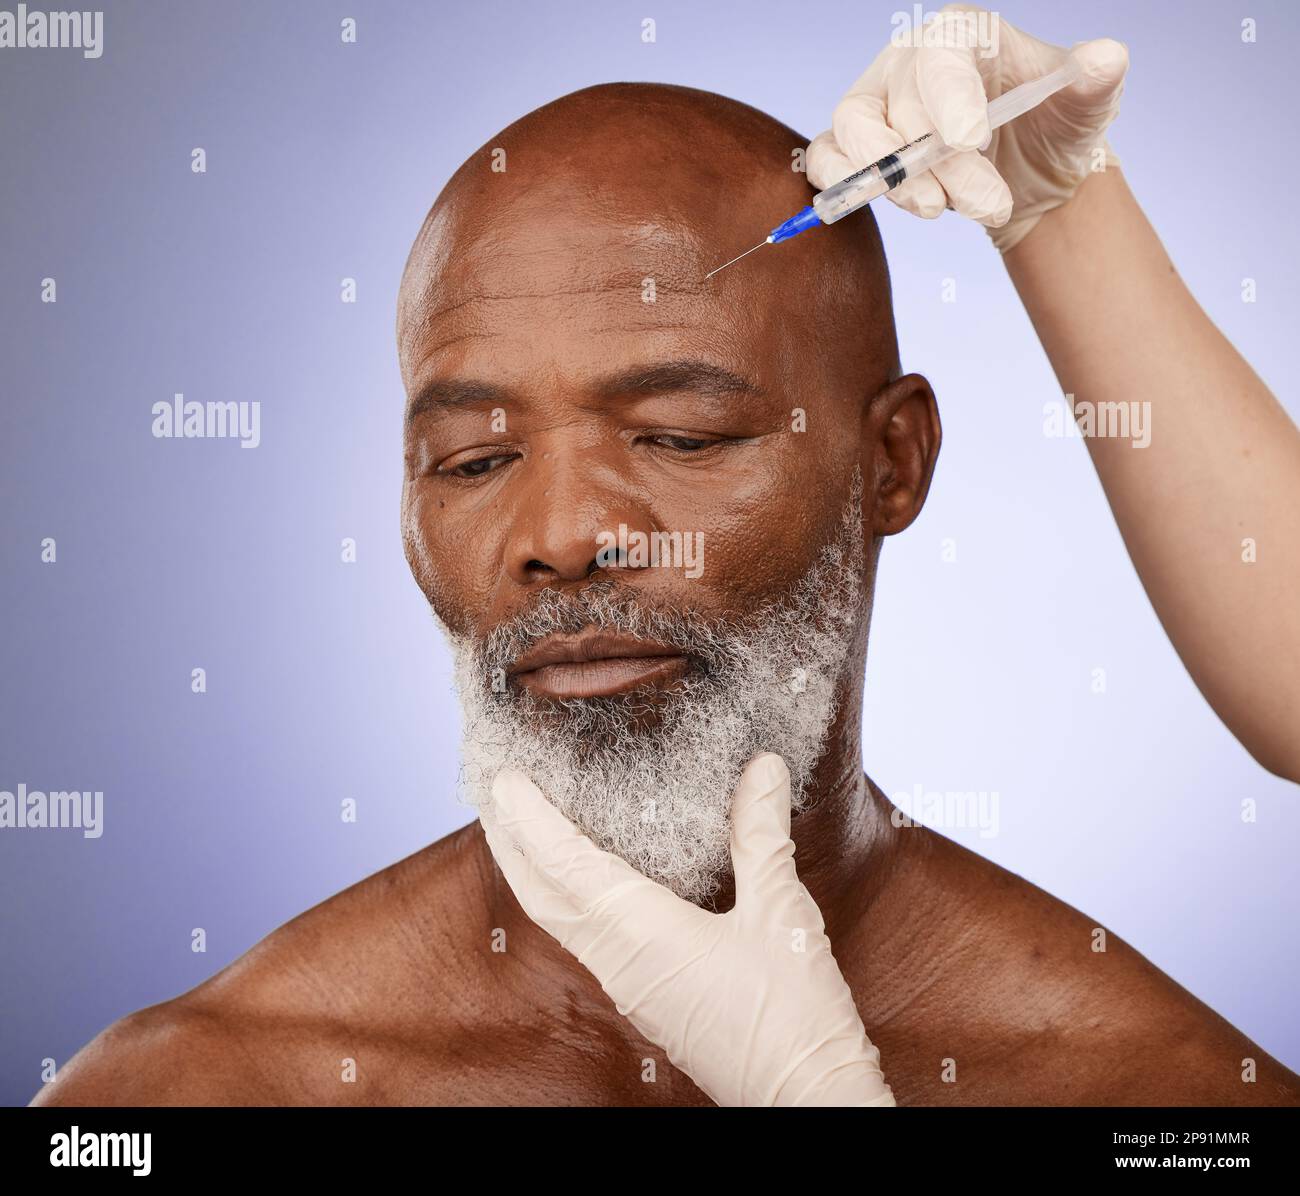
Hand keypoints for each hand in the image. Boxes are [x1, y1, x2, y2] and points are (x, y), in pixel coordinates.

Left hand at [479, 753, 895, 1106]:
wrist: (804, 1100)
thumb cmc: (793, 1019)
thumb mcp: (781, 914)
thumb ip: (762, 836)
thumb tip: (762, 769)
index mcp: (642, 933)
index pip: (565, 864)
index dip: (530, 818)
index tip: (504, 778)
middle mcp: (621, 959)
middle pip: (542, 895)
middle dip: (511, 844)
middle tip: (493, 796)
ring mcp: (629, 983)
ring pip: (560, 919)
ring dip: (534, 871)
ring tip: (523, 831)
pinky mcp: (646, 997)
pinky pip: (586, 937)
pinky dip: (567, 898)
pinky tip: (585, 884)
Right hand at [807, 2, 1128, 251]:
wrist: (1030, 172)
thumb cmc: (1053, 125)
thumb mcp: (1087, 101)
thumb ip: (1096, 77)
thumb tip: (1106, 58)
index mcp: (961, 34)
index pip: (940, 57)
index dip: (948, 99)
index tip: (970, 141)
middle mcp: (909, 62)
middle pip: (903, 107)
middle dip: (940, 165)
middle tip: (988, 204)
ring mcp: (876, 104)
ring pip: (854, 131)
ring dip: (892, 179)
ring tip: (939, 209)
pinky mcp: (855, 148)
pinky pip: (825, 158)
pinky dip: (840, 182)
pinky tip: (882, 204)